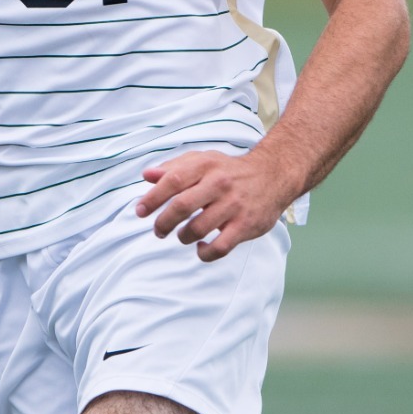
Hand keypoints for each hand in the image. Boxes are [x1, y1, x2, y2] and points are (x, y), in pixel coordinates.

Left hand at [135, 150, 292, 261]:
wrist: (273, 175)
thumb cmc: (229, 170)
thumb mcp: (203, 160)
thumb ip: (174, 167)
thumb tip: (146, 175)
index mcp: (205, 166)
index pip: (171, 181)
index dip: (152, 198)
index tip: (140, 211)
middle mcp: (219, 184)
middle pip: (181, 206)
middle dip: (163, 223)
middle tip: (158, 231)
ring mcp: (233, 206)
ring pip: (197, 229)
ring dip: (183, 237)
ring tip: (182, 235)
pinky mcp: (245, 226)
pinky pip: (219, 248)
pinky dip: (204, 253)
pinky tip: (200, 247)